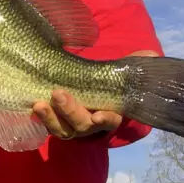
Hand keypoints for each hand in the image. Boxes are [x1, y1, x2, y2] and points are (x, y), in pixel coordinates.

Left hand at [32, 50, 159, 139]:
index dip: (106, 118)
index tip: (99, 115)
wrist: (85, 88)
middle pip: (82, 125)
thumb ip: (132, 64)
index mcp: (109, 112)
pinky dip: (41, 117)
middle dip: (71, 111)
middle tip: (58, 93)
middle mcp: (90, 123)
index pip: (110, 120)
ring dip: (51, 117)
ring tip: (40, 104)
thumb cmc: (106, 80)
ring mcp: (71, 124)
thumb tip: (149, 54)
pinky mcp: (55, 120)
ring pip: (62, 128)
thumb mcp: (119, 71)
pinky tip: (34, 106)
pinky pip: (48, 124)